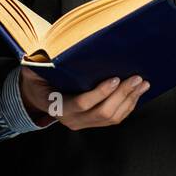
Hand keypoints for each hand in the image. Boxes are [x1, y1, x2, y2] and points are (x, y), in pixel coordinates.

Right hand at [18, 65, 150, 130]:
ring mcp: (84, 124)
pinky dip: (129, 105)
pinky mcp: (94, 123)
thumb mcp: (33, 70)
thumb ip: (39, 63)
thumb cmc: (38, 80)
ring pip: (112, 117)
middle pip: (103, 112)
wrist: (38, 97)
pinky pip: (115, 118)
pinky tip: (137, 92)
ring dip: (130, 100)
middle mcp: (72, 120)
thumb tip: (47, 52)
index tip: (115, 79)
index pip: (82, 104)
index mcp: (58, 107)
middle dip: (122, 94)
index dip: (100, 93)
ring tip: (142, 83)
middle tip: (136, 78)